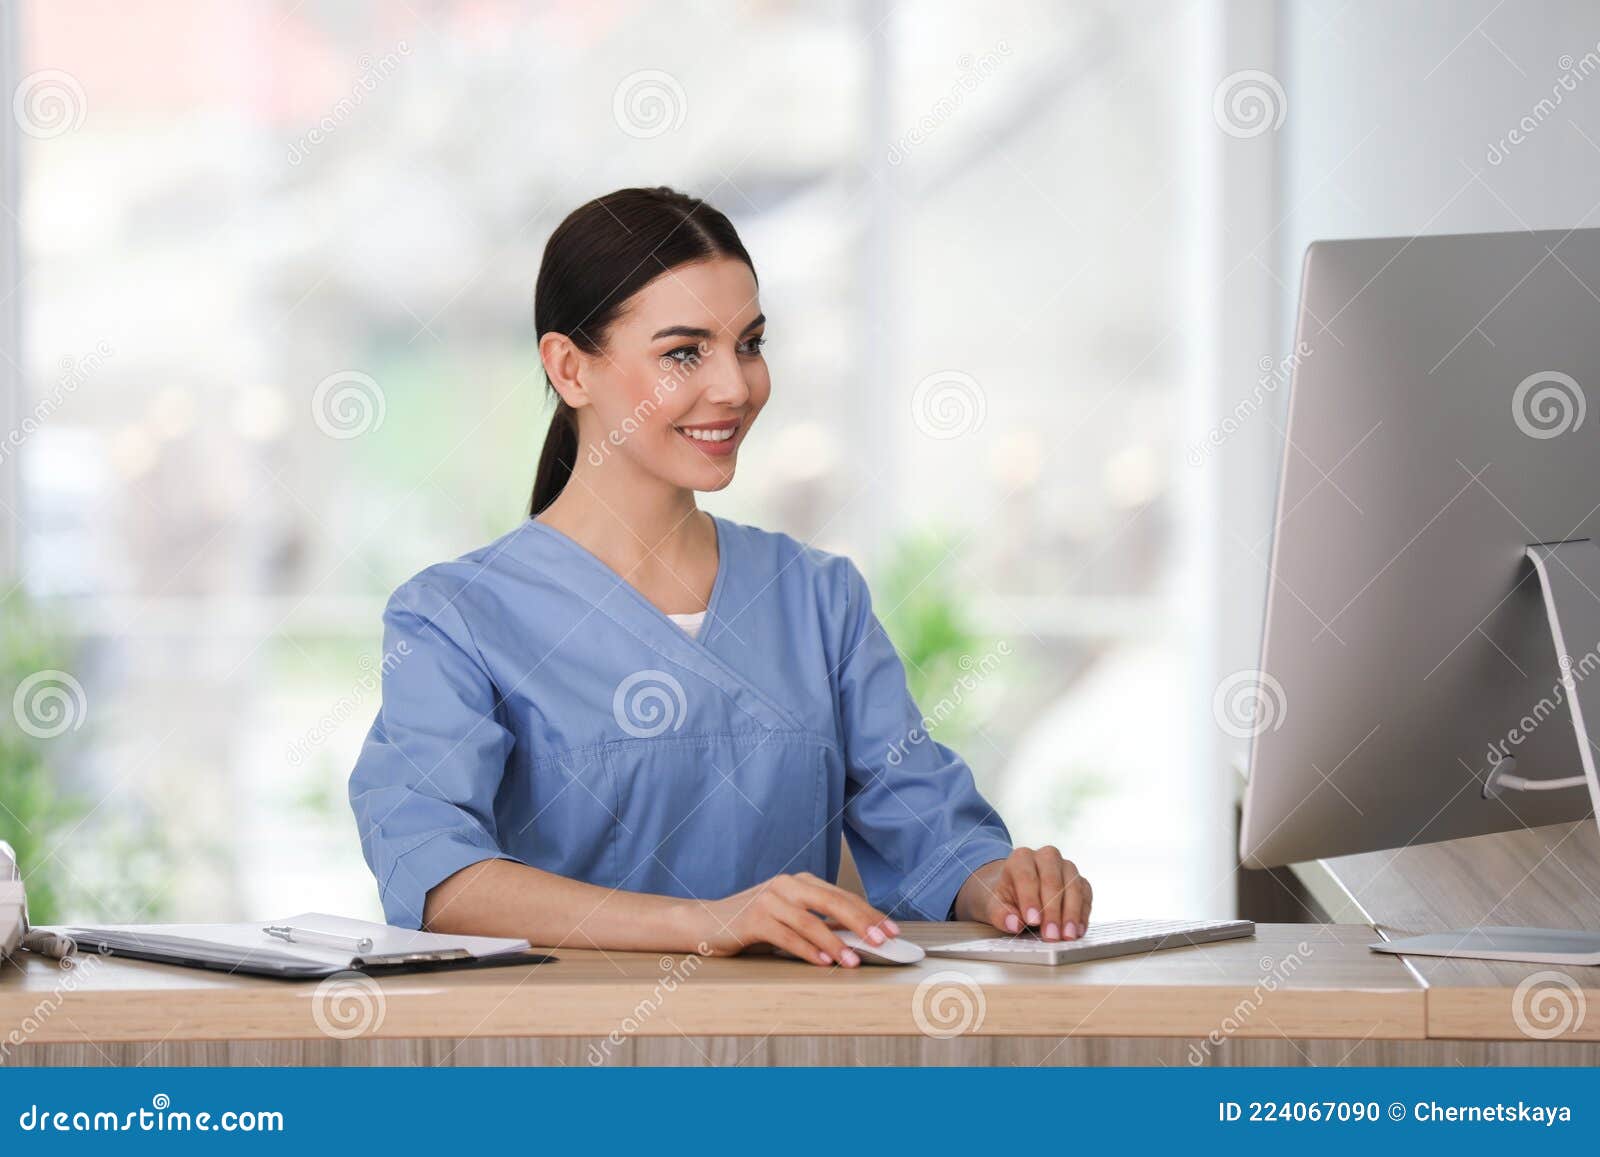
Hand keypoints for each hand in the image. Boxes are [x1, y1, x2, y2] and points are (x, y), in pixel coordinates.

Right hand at [685, 872, 899, 966]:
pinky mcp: (754, 919)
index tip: (892, 930)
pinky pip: (786, 935)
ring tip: (854, 960)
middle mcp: (787, 885)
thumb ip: (818, 923)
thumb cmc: (752, 923)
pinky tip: (823, 961)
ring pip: (811, 920)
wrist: (705, 923)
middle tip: (883, 941)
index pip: (843, 896)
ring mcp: (769, 900)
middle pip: (832, 902)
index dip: (870, 913)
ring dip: (836, 942)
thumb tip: (858, 941)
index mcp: (800, 882)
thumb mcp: (788, 918)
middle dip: (861, 922)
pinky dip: (807, 950)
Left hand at [953, 847, 1090, 940]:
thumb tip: (1013, 923)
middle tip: (1051, 935)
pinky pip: (1085, 895)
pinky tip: (1078, 930)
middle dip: (1052, 911)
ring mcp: (1066, 867)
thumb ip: (1000, 914)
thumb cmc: (1006, 898)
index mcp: (1021, 858)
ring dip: (1071, 914)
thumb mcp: (994, 906)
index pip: (1026, 876)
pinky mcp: (1080, 881)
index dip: (1030, 899)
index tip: (1032, 921)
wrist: (1017, 891)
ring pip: (1073, 886)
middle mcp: (1046, 857)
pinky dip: (1083, 914)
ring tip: (1067, 936)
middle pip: (1052, 880)